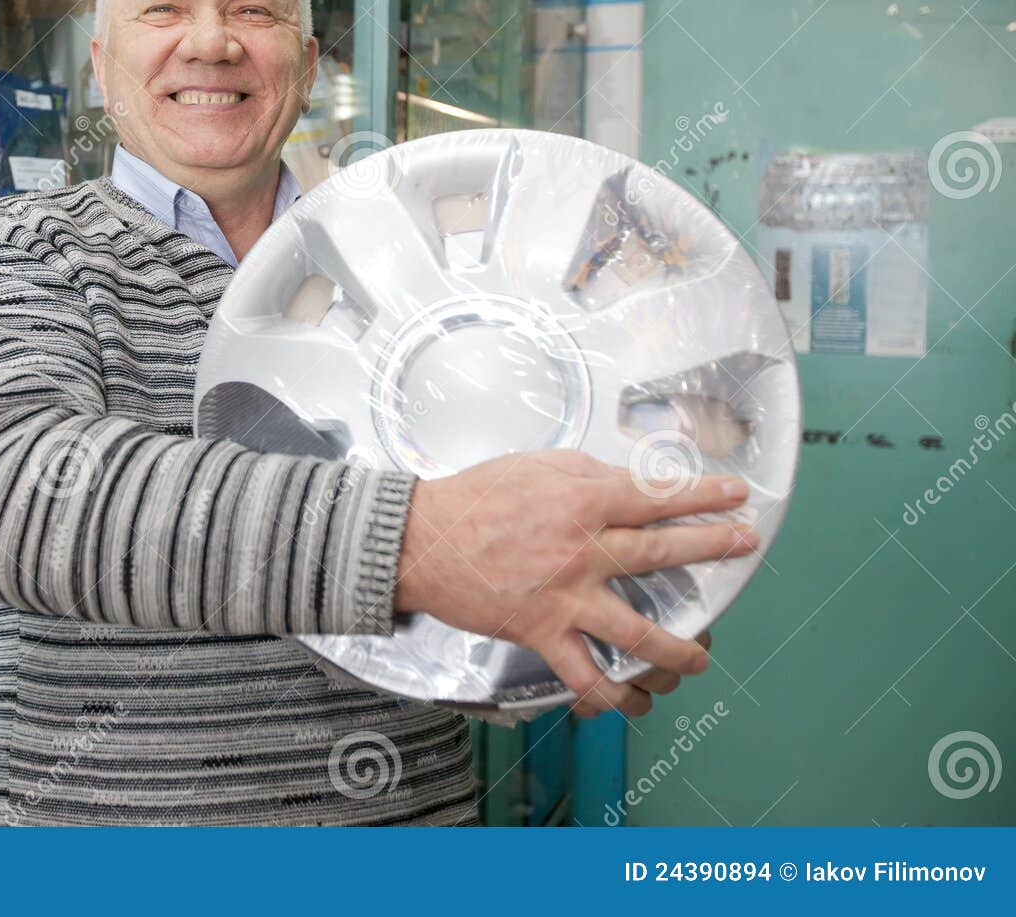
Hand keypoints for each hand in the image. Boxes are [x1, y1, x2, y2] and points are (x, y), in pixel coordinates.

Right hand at [394, 450, 755, 718]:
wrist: (420, 541)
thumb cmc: (473, 498)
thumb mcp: (536, 465)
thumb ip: (588, 474)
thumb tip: (627, 483)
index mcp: (582, 502)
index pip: (657, 496)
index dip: (704, 494)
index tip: (735, 494)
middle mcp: (583, 551)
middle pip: (664, 552)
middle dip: (714, 548)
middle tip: (745, 548)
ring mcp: (566, 598)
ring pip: (640, 633)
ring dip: (681, 649)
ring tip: (702, 657)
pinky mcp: (542, 633)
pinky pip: (586, 675)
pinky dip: (613, 696)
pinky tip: (633, 700)